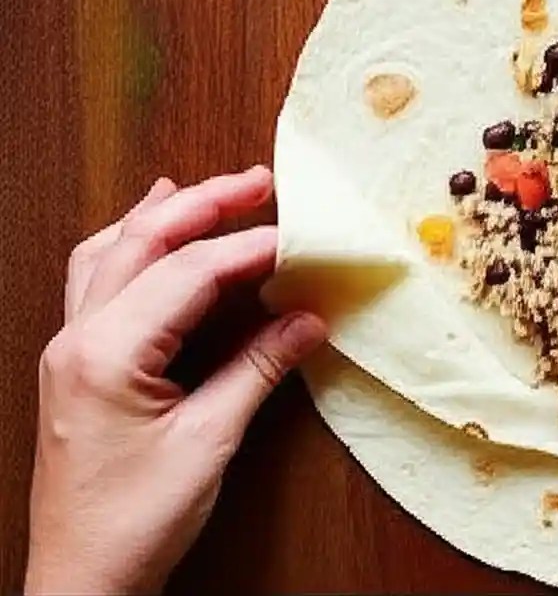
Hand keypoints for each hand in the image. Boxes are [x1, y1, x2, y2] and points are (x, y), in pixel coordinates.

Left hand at [26, 167, 326, 593]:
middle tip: (259, 181)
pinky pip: (96, 280)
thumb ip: (258, 368)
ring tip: (208, 191)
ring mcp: (70, 347)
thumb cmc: (136, 520)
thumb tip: (307, 317)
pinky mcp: (77, 363)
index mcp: (106, 353)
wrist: (82, 578)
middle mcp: (78, 337)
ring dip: (162, 216)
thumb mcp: (210, 441)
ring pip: (110, 251)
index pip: (188, 272)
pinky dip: (132, 247)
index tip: (302, 236)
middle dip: (203, 203)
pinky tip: (152, 237)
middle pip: (142, 242)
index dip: (250, 247)